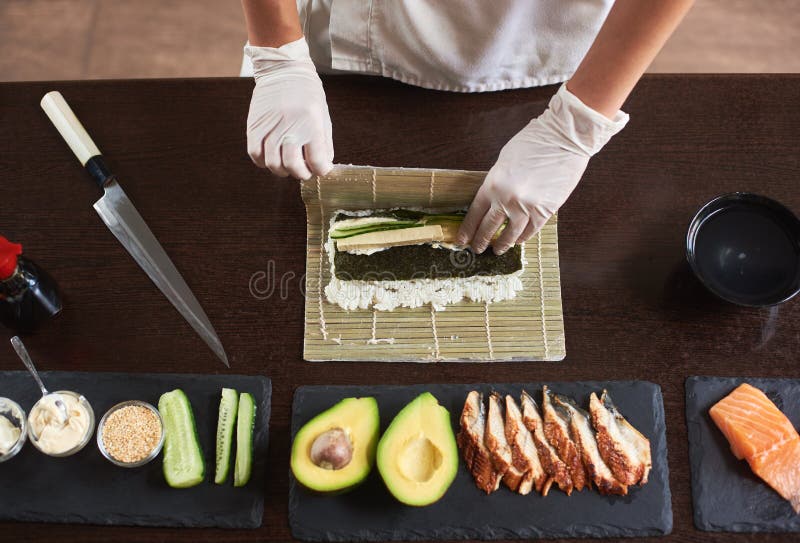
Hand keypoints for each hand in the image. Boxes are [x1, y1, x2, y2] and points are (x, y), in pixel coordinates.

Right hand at [245, 37, 332, 179]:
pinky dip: (263, 162)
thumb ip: (324, 143)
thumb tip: (323, 167)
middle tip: (304, 171)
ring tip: (287, 165)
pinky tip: (271, 157)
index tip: (321, 168)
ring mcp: (270, 127)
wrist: (283, 69)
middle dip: (301, 174)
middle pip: (293, 166)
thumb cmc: (307, 93)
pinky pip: (255, 154)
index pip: (317, 162)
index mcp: (311, 125)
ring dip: (282, 170)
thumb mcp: (323, 116)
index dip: (321, 170)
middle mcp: (290, 127)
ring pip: (273, 164)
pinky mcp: (254, 126)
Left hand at [457, 83, 628, 253]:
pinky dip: (524, 237)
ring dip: (503, 244)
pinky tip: (518, 240)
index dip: (468, 230)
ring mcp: (526, 207)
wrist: (563, 139)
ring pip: (510, 234)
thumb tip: (493, 199)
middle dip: (481, 241)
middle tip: (476, 249)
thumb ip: (497, 182)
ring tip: (498, 250)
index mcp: (492, 184)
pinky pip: (531, 230)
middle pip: (489, 227)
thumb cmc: (533, 142)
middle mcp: (506, 199)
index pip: (475, 214)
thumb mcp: (504, 161)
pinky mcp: (545, 211)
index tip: (462, 240)